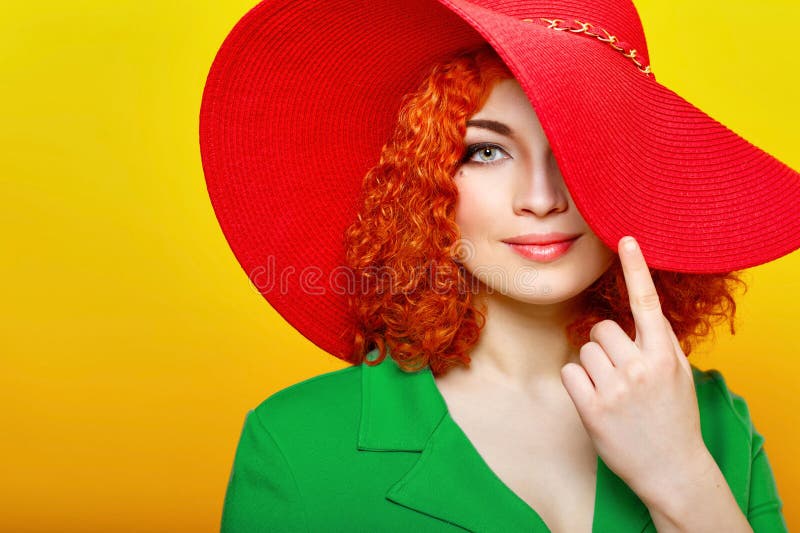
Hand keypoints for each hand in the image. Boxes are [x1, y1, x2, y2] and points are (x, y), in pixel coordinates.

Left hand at [560, 236, 708, 505]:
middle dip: (606, 345)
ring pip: (584, 350)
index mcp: (664, 355)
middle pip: (602, 328)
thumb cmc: (673, 417)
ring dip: (592, 366)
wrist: (671, 468)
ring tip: (612, 392)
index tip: (625, 238)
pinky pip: (570, 373)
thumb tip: (636, 315)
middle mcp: (640, 367)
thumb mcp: (678, 376)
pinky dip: (578, 383)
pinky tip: (595, 401)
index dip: (635, 268)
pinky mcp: (592, 408)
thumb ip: (658, 344)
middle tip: (621, 373)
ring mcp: (615, 388)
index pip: (647, 303)